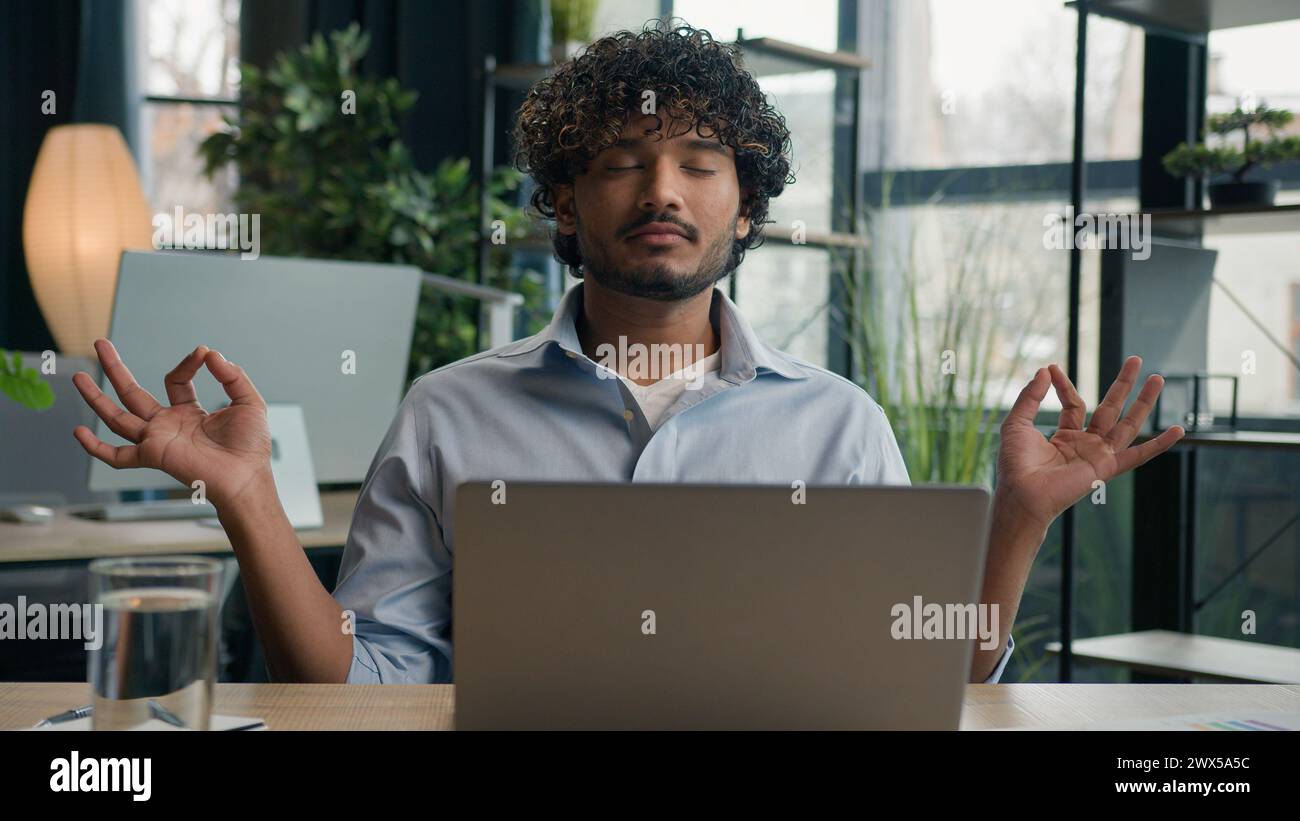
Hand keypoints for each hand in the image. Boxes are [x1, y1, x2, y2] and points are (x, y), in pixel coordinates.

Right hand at [72, 338, 272, 509]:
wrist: (246, 476)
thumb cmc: (250, 446)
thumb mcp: (248, 402)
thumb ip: (231, 375)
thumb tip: (210, 353)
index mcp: (189, 413)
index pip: (174, 381)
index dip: (186, 364)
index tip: (202, 354)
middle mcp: (168, 425)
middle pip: (132, 394)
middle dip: (115, 369)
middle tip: (100, 344)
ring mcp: (157, 440)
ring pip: (117, 418)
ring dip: (96, 398)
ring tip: (78, 376)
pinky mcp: (153, 455)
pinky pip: (118, 456)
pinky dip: (96, 448)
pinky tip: (78, 433)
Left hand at [993, 356, 1184, 533]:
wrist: (1022, 493)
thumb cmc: (1015, 464)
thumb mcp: (1017, 423)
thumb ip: (1030, 396)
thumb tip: (1045, 370)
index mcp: (1064, 437)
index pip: (1073, 404)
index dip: (1063, 385)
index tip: (1053, 368)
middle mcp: (1085, 445)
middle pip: (1110, 409)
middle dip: (1123, 385)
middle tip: (1136, 359)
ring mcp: (1098, 456)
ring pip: (1128, 424)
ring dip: (1144, 401)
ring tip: (1158, 377)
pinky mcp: (1106, 468)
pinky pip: (1139, 455)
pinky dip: (1159, 444)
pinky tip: (1178, 430)